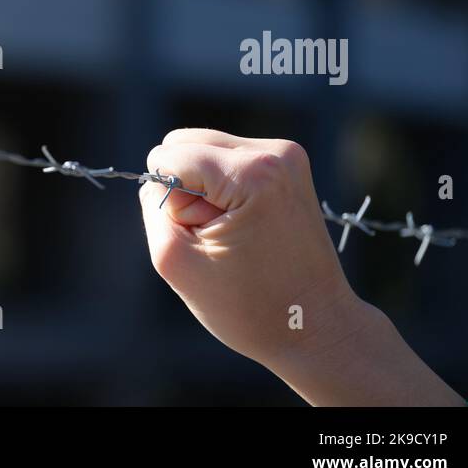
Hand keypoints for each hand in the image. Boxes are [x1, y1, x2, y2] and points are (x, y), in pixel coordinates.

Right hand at [139, 128, 460, 404]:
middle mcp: (276, 152)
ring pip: (205, 149)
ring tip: (231, 232)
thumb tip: (158, 180)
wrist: (314, 325)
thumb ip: (153, 209)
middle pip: (186, 142)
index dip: (168, 200)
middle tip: (213, 233)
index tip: (200, 235)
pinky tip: (245, 227)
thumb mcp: (174, 260)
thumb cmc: (247, 305)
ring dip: (203, 191)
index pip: (168, 156)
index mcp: (251, 173)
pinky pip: (228, 161)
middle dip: (184, 188)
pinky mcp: (291, 166)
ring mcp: (288, 156)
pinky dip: (223, 191)